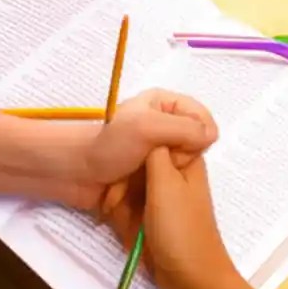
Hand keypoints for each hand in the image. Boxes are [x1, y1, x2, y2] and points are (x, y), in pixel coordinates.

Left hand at [64, 89, 218, 210]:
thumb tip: (211, 137)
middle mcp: (165, 122)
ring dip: (177, 170)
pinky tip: (157, 186)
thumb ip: (184, 128)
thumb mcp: (148, 127)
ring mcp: (159, 148)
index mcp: (165, 103)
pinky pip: (175, 175)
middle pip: (197, 139)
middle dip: (187, 154)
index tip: (184, 148)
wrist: (75, 174)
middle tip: (166, 162)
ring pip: (187, 160)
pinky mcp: (153, 169)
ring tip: (157, 176)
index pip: (202, 117)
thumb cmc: (109, 146)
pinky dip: (170, 181)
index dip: (198, 134)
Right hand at [104, 151, 238, 288]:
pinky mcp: (151, 217)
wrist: (190, 278)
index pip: (152, 139)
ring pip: (128, 187)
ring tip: (119, 218)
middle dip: (121, 183)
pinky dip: (122, 217)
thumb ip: (156, 153)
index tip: (119, 165)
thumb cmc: (181, 228)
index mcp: (184, 161)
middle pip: (136, 164)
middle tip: (115, 201)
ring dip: (119, 203)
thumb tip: (150, 127)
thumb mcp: (166, 184)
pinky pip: (129, 208)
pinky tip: (121, 228)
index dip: (133, 150)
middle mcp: (172, 175)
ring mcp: (160, 198)